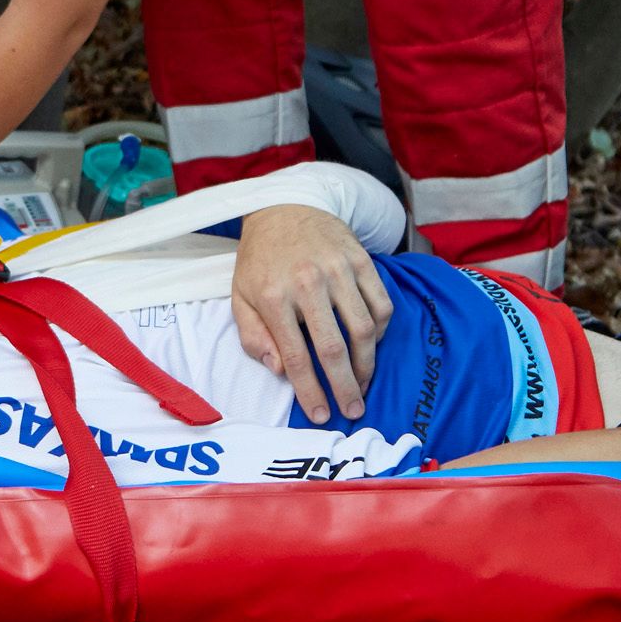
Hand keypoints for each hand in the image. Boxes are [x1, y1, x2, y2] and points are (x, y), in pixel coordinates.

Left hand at [231, 204, 391, 421]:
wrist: (284, 207)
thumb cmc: (261, 260)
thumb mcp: (240, 296)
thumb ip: (253, 337)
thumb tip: (280, 370)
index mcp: (273, 295)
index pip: (295, 355)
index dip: (310, 390)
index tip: (322, 415)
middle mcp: (307, 282)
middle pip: (334, 347)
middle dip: (346, 387)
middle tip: (353, 411)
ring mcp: (337, 269)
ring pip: (363, 328)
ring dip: (367, 364)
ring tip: (363, 383)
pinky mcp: (360, 259)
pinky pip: (381, 303)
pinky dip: (380, 330)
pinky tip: (371, 344)